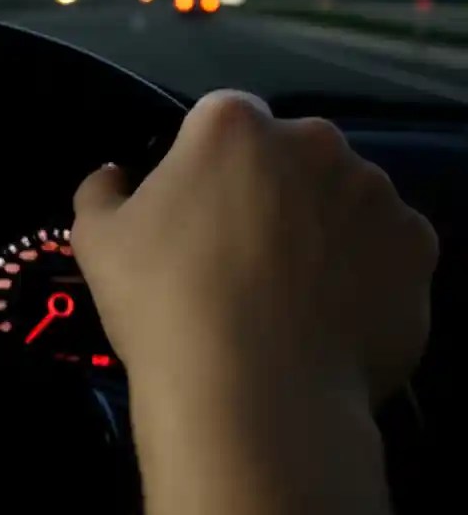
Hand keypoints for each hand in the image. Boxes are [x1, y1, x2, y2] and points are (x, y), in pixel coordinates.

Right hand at [70, 90, 436, 514]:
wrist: (254, 393)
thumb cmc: (163, 303)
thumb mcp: (96, 240)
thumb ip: (102, 190)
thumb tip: (115, 176)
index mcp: (233, 126)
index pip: (221, 120)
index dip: (206, 166)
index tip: (195, 213)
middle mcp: (314, 142)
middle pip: (290, 155)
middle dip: (271, 191)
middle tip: (239, 257)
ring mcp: (375, 194)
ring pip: (342, 201)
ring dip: (320, 230)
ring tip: (286, 297)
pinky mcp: (417, 249)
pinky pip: (385, 251)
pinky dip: (363, 275)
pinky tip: (326, 319)